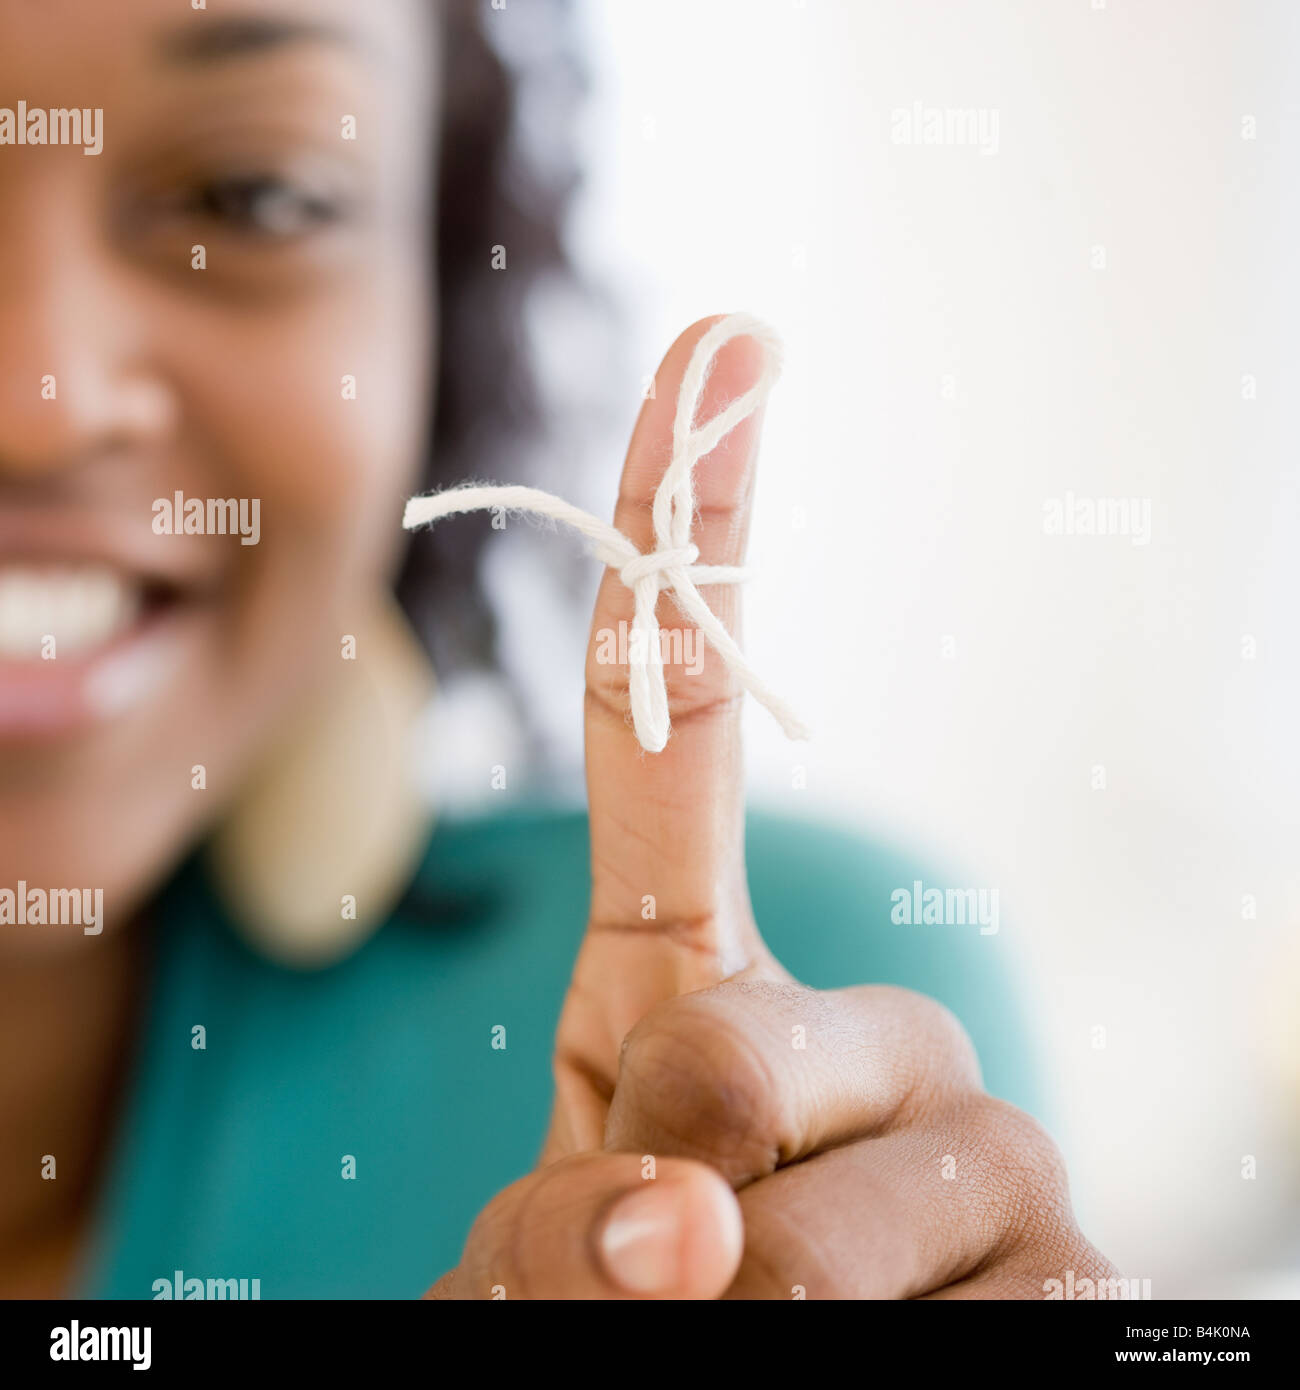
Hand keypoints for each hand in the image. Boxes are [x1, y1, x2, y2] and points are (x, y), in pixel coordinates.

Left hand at [426, 317, 1114, 1299]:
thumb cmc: (597, 1324)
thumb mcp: (533, 1260)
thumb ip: (564, 1218)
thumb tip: (685, 1228)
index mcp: (700, 987)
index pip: (683, 726)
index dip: (694, 533)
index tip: (725, 345)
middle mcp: (871, 1031)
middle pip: (751, 1041)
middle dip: (679, 1169)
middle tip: (661, 1271)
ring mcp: (984, 1139)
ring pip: (875, 1195)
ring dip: (773, 1298)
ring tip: (748, 1335)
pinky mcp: (1077, 1268)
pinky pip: (1011, 1292)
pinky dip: (903, 1352)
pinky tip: (918, 1344)